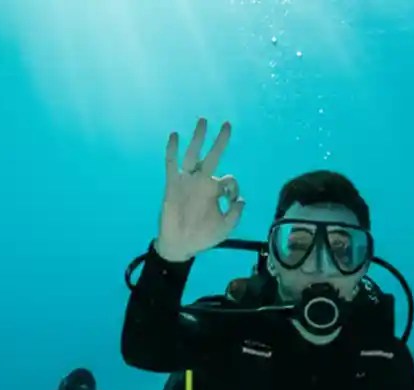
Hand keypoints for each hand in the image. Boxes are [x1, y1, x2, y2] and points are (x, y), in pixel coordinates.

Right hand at [155, 118, 244, 262]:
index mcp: (214, 191)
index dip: (233, 188)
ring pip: (192, 155)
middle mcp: (201, 182)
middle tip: (227, 124)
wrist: (180, 245)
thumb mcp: (225, 227)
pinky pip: (172, 164)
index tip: (231, 202)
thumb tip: (241, 200)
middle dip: (220, 141)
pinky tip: (176, 136)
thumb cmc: (203, 236)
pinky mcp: (172, 185)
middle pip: (212, 156)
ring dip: (198, 138)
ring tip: (203, 121)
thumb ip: (235, 214)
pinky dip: (173, 150)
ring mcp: (186, 182)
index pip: (228, 179)